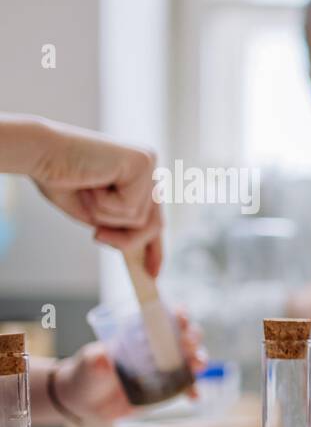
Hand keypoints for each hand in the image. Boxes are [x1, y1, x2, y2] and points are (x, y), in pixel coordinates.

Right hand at [20, 118, 163, 274]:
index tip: (154, 273)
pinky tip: (91, 184)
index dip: (154, 248)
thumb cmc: (60, 178)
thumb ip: (118, 228)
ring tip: (87, 193)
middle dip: (126, 239)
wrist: (40, 153)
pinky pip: (130, 207)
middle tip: (97, 236)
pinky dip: (104, 204)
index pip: (154, 218)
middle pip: (153, 223)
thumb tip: (139, 248)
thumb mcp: (94, 214)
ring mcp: (148, 164)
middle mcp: (148, 168)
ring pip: (140, 219)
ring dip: (105, 215)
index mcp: (138, 178)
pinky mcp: (143, 161)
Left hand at [51, 311, 206, 422]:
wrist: (86, 402)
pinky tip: (193, 396)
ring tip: (197, 366)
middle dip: (193, 336)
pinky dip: (193, 391)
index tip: (181, 316)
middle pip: (186, 337)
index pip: (165, 319)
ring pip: (191, 360)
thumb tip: (106, 359)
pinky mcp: (168, 390)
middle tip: (188, 343)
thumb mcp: (90, 361)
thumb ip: (98, 358)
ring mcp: (166, 369)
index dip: (178, 315)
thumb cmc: (88, 372)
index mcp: (143, 333)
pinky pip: (186, 389)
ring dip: (199, 360)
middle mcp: (159, 348)